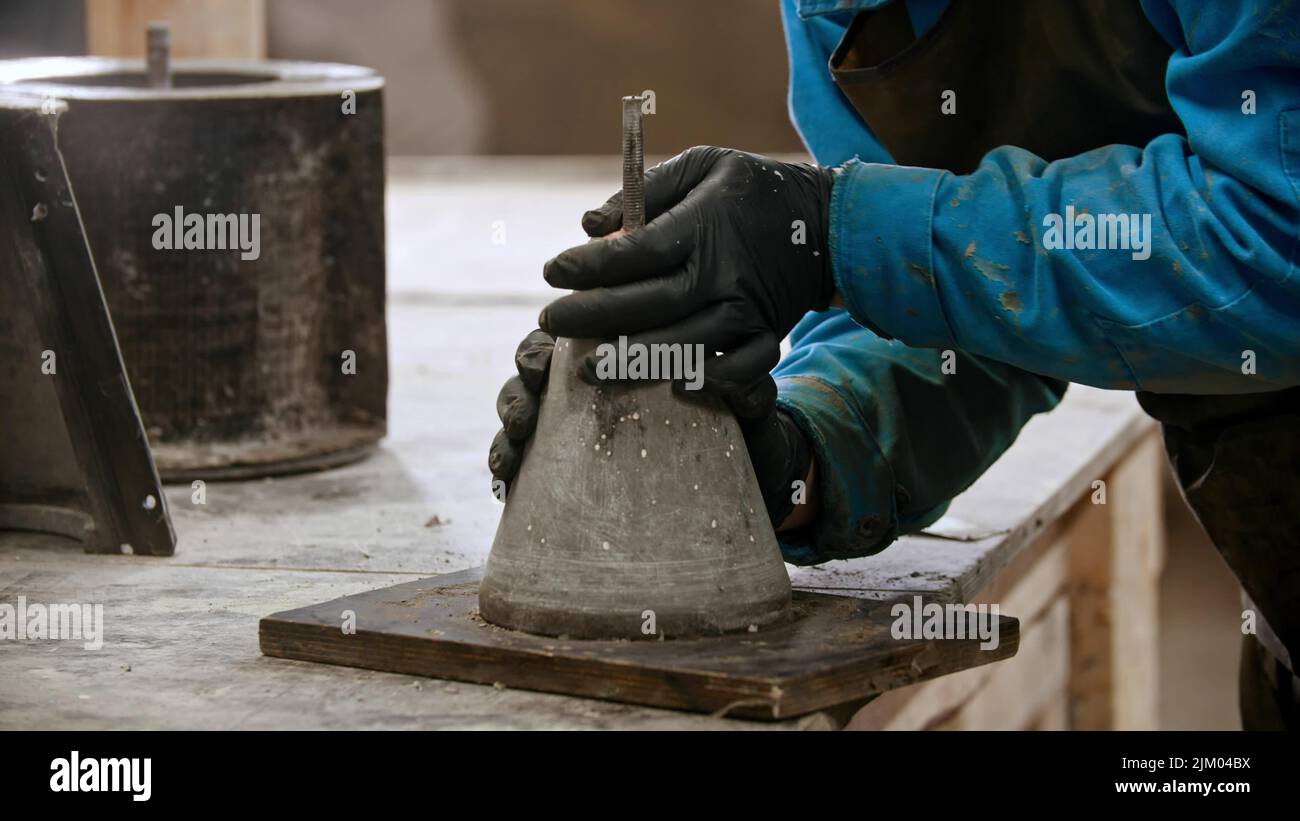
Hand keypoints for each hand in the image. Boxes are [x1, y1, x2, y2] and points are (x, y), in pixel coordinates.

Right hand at [488, 329, 815, 529]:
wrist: (737, 467)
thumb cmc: (734, 425)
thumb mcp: (740, 404)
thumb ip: (741, 390)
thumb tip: (745, 382)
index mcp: (620, 350)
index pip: (570, 338)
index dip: (543, 350)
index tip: (541, 365)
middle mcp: (588, 380)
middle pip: (532, 372)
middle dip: (517, 391)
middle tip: (524, 414)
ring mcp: (569, 420)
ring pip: (519, 409)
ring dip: (509, 426)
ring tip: (510, 454)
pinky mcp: (559, 460)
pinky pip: (520, 458)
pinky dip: (505, 465)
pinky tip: (503, 481)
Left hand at [538, 146, 835, 394]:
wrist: (827, 223)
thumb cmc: (751, 191)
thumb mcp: (703, 165)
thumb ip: (645, 189)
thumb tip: (589, 224)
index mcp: (704, 226)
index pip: (635, 252)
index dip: (588, 265)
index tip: (552, 271)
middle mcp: (723, 273)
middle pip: (649, 304)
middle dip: (593, 317)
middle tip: (552, 322)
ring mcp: (746, 311)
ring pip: (683, 346)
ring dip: (633, 361)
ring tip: (589, 368)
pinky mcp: (767, 336)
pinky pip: (740, 371)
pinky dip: (708, 381)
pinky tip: (672, 385)